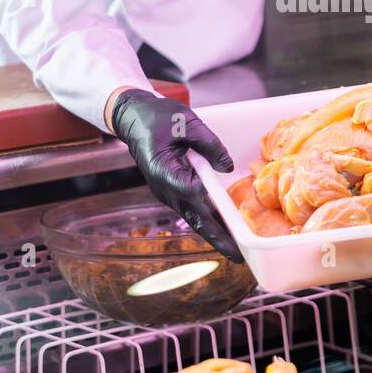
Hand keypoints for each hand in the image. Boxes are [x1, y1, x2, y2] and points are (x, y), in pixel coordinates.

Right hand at [110, 90, 243, 261]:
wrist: (134, 118)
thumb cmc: (158, 117)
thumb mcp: (186, 122)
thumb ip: (209, 143)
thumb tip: (227, 166)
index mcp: (163, 169)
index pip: (188, 189)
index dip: (206, 196)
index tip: (222, 201)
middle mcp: (164, 187)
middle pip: (193, 216)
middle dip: (216, 236)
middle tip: (237, 255)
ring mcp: (166, 192)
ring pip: (193, 218)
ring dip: (214, 233)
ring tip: (235, 250)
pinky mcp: (171, 192)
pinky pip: (191, 210)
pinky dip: (207, 221)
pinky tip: (224, 229)